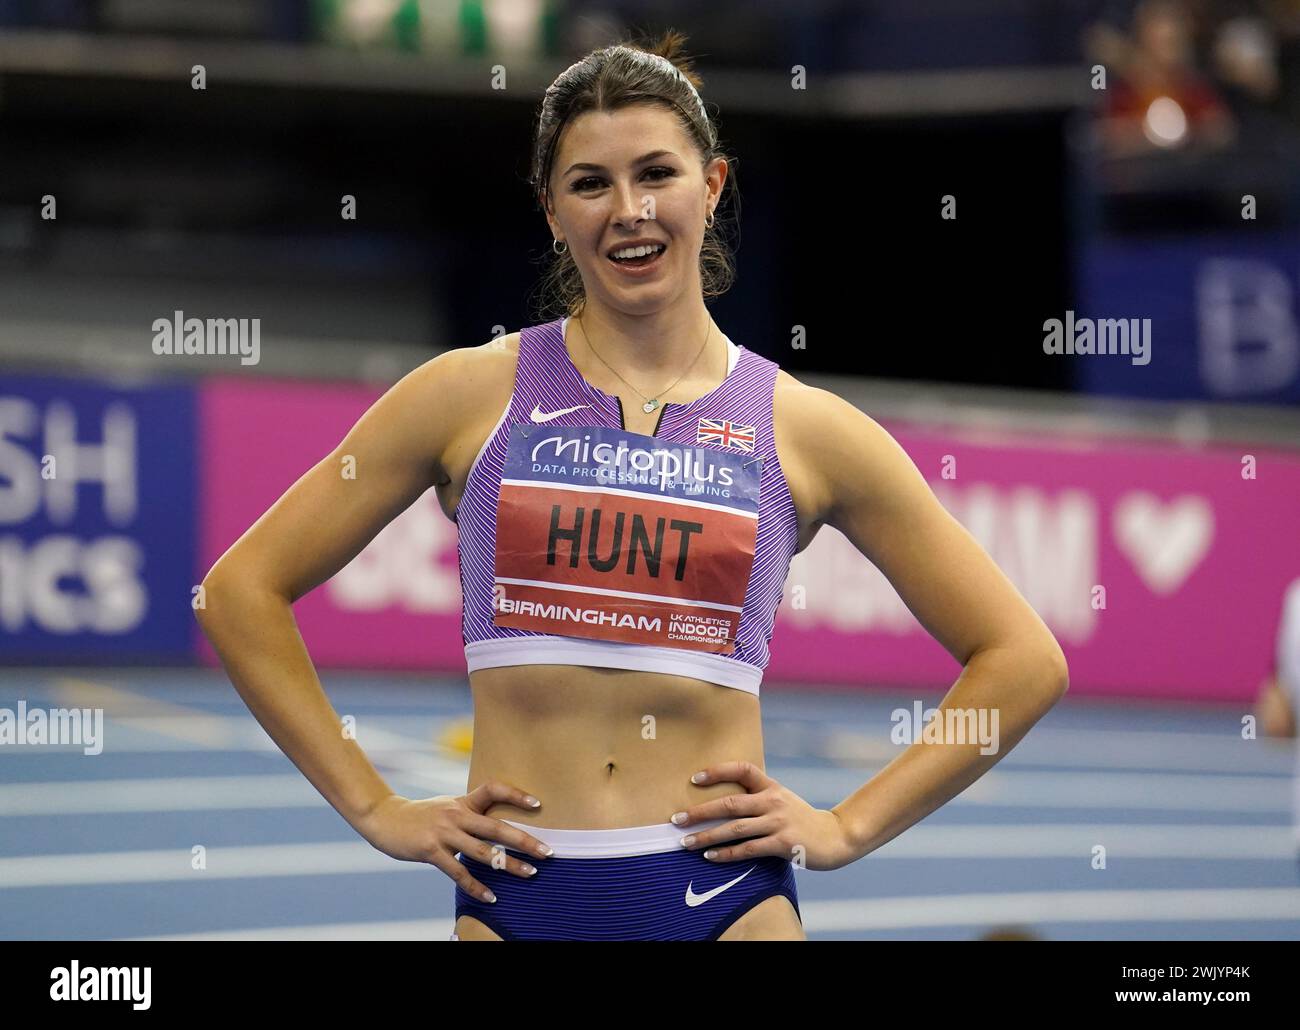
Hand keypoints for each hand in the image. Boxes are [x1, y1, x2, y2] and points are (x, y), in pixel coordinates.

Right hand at [357, 784, 553, 903]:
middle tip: (548, 851)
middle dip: (524, 841)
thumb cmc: (422, 815)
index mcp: (463, 802)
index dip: (516, 795)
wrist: (385, 818)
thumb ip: (469, 813)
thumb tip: (496, 827)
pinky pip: (459, 872)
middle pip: (496, 827)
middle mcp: (456, 815)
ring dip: (509, 865)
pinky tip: (491, 897)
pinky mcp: (431, 851)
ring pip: (483, 852)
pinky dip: (476, 887)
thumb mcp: (447, 806)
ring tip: (530, 874)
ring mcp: (444, 833)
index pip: (493, 790)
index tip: (538, 804)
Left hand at [672, 761, 857, 870]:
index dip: (717, 771)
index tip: (693, 779)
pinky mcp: (783, 844)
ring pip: (734, 829)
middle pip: (730, 803)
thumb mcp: (782, 800)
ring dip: (707, 836)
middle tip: (676, 819)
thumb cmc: (801, 820)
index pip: (742, 769)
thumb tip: (723, 803)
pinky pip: (748, 849)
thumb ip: (758, 798)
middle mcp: (773, 801)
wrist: (835, 837)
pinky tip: (711, 856)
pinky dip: (727, 853)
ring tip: (686, 842)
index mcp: (771, 786)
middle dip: (700, 812)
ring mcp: (778, 822)